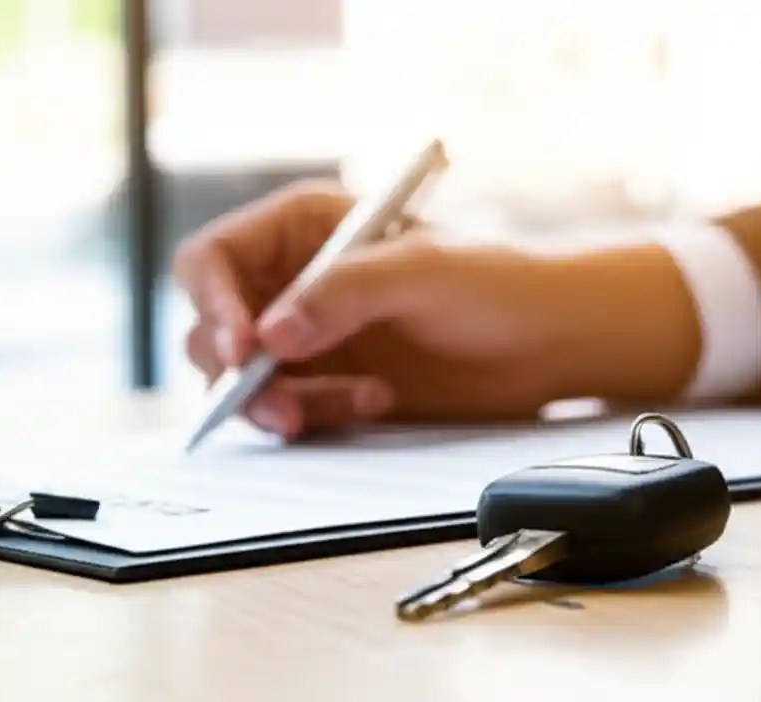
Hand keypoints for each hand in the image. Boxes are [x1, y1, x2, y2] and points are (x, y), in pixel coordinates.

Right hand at [175, 182, 700, 437]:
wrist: (548, 341)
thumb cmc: (499, 282)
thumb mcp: (422, 273)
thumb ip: (342, 294)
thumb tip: (268, 336)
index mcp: (302, 226)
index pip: (214, 258)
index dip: (212, 303)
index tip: (241, 349)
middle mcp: (292, 278)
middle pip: (214, 325)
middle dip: (240, 370)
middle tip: (282, 403)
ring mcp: (307, 335)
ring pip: (244, 378)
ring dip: (281, 401)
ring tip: (356, 401)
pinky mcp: (327, 382)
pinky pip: (287, 409)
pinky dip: (318, 415)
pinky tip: (377, 400)